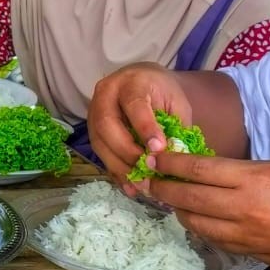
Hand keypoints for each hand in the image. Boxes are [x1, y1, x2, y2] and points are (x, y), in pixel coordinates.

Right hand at [87, 63, 189, 193]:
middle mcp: (105, 95)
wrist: (143, 81)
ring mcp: (94, 112)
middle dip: (127, 151)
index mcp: (131, 82)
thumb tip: (175, 157)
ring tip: (141, 185)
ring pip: (99, 142)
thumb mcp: (176, 103)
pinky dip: (115, 173)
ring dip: (120, 166)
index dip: (144, 127)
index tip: (159, 149)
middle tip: (148, 170)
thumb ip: (176, 127)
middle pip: (107, 125)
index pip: (134, 104)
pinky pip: (100, 154)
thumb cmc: (162, 92)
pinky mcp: (93, 130)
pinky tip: (131, 187)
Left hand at [148, 153, 269, 269]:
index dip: (170, 163)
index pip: (198, 169)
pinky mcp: (257, 256)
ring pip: (198, 224)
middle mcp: (246, 209)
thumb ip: (246, 171)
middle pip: (189, 198)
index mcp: (254, 179)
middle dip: (163, 188)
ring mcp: (250, 236)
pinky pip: (219, 242)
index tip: (153, 157)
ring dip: (181, 212)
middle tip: (148, 180)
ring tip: (172, 201)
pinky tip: (201, 221)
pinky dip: (204, 230)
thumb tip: (214, 172)